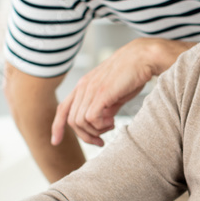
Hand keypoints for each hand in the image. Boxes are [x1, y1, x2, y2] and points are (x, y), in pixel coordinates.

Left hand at [51, 38, 193, 146]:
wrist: (143, 58)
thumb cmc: (133, 74)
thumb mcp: (114, 94)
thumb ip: (106, 107)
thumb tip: (103, 121)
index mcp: (84, 85)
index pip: (63, 109)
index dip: (57, 126)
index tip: (56, 142)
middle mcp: (83, 86)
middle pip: (71, 120)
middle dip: (85, 136)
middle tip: (101, 141)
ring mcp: (91, 89)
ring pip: (79, 121)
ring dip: (95, 131)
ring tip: (110, 126)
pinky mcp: (101, 93)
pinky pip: (90, 118)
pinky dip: (100, 125)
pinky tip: (113, 121)